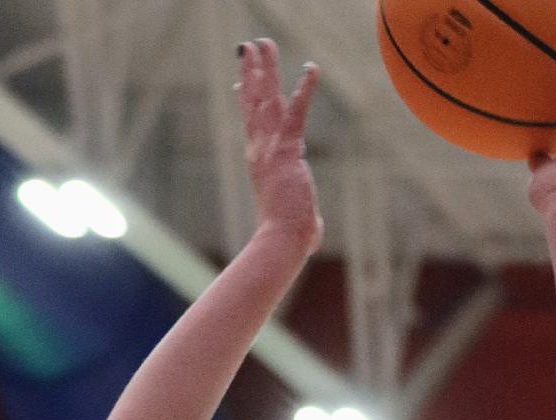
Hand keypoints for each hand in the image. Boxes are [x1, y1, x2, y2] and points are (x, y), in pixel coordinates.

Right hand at [237, 38, 322, 254]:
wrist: (281, 240)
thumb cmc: (288, 237)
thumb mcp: (295, 221)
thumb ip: (304, 218)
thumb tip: (312, 234)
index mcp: (258, 161)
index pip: (251, 123)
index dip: (247, 99)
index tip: (242, 80)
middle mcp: (259, 149)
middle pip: (253, 102)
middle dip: (252, 72)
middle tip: (249, 47)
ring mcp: (270, 147)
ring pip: (267, 99)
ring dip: (266, 69)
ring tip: (263, 43)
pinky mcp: (287, 149)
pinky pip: (297, 112)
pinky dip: (305, 89)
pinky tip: (311, 68)